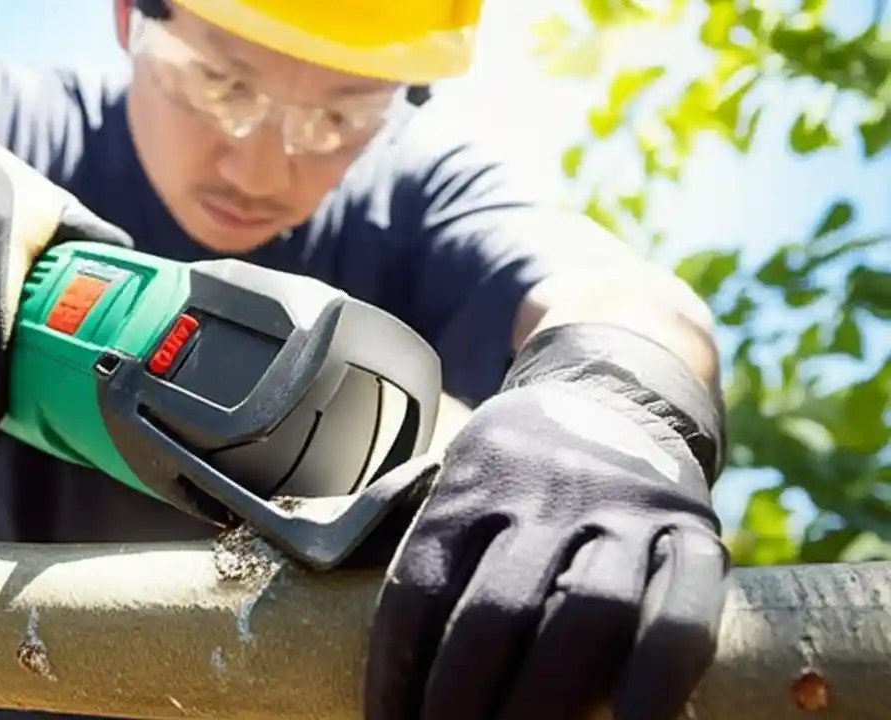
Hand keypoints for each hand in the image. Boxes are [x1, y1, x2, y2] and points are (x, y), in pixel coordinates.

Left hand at [364, 381, 728, 719]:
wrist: (623, 391)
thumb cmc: (519, 471)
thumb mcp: (460, 479)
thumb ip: (431, 552)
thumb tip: (390, 669)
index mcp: (469, 485)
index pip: (416, 592)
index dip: (395, 675)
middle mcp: (543, 494)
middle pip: (494, 614)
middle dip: (463, 703)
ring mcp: (622, 512)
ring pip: (583, 615)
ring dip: (545, 704)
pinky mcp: (693, 531)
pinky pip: (682, 612)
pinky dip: (658, 679)